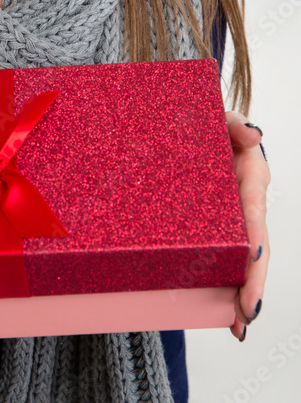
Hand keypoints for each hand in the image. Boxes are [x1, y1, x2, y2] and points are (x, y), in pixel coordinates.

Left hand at [226, 112, 269, 339]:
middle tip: (247, 311)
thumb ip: (235, 123)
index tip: (253, 255)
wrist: (185, 130)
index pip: (253, 207)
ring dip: (242, 291)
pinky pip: (220, 258)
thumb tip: (254, 132)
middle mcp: (245, 205)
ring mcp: (231, 221)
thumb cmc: (208, 125)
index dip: (254, 232)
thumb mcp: (220, 119)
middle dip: (253, 279)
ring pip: (242, 260)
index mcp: (249, 177)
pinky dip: (223, 285)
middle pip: (254, 246)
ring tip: (238, 322)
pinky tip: (221, 313)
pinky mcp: (213, 230)